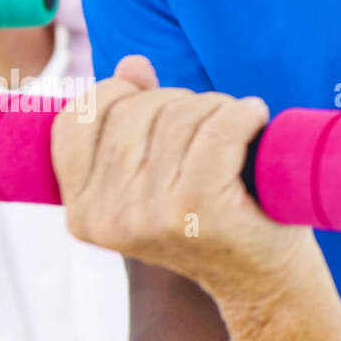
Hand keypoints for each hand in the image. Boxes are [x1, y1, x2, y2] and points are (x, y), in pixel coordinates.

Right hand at [52, 55, 310, 307]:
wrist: (262, 276)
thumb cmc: (213, 214)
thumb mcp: (160, 172)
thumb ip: (134, 119)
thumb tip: (132, 64)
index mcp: (84, 211)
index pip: (78, 121)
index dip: (120, 94)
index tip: (161, 106)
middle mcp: (108, 217)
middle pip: (138, 110)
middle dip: (181, 101)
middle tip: (214, 124)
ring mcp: (151, 215)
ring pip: (181, 115)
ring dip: (218, 107)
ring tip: (237, 130)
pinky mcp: (200, 208)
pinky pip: (220, 128)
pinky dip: (245, 114)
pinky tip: (257, 120)